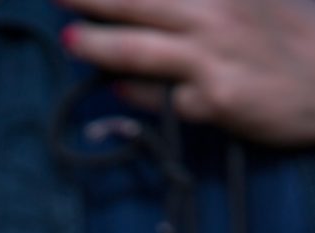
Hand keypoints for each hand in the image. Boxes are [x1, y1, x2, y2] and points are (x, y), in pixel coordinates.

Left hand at [58, 0, 314, 145]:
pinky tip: (119, 90)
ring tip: (70, 39)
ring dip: (99, 45)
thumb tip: (143, 13)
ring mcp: (212, 58)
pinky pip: (164, 100)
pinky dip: (139, 95)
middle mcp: (212, 15)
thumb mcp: (243, 2)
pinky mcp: (216, 100)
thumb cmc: (283, 37)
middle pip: (135, 1)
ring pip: (140, 50)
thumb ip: (194, 5)